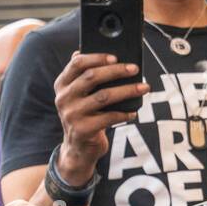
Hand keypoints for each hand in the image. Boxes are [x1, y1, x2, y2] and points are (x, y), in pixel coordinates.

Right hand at [52, 52, 148, 185]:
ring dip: (127, 90)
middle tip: (134, 69)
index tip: (115, 57)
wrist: (77, 148)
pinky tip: (133, 112)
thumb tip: (108, 57)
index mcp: (62, 85)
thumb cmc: (84, 115)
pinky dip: (124, 113)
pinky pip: (109, 117)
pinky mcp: (83, 130)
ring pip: (104, 96)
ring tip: (144, 87)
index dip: (97, 57)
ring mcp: (72, 115)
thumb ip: (86, 77)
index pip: (77, 64)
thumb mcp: (79, 96)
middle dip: (116, 71)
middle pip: (91, 77)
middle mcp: (64, 98)